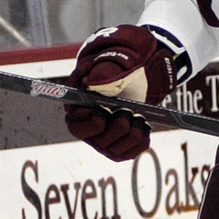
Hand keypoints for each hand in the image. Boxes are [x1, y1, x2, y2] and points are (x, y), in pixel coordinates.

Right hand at [65, 24, 176, 161]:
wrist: (132, 79)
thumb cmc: (115, 71)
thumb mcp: (109, 65)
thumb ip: (101, 72)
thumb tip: (94, 81)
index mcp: (78, 111)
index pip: (76, 125)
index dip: (89, 122)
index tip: (102, 112)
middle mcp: (89, 131)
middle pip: (99, 140)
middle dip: (117, 126)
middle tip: (127, 111)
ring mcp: (104, 142)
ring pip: (117, 149)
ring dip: (132, 132)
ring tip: (138, 116)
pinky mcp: (120, 149)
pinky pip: (131, 152)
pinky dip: (141, 139)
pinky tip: (143, 126)